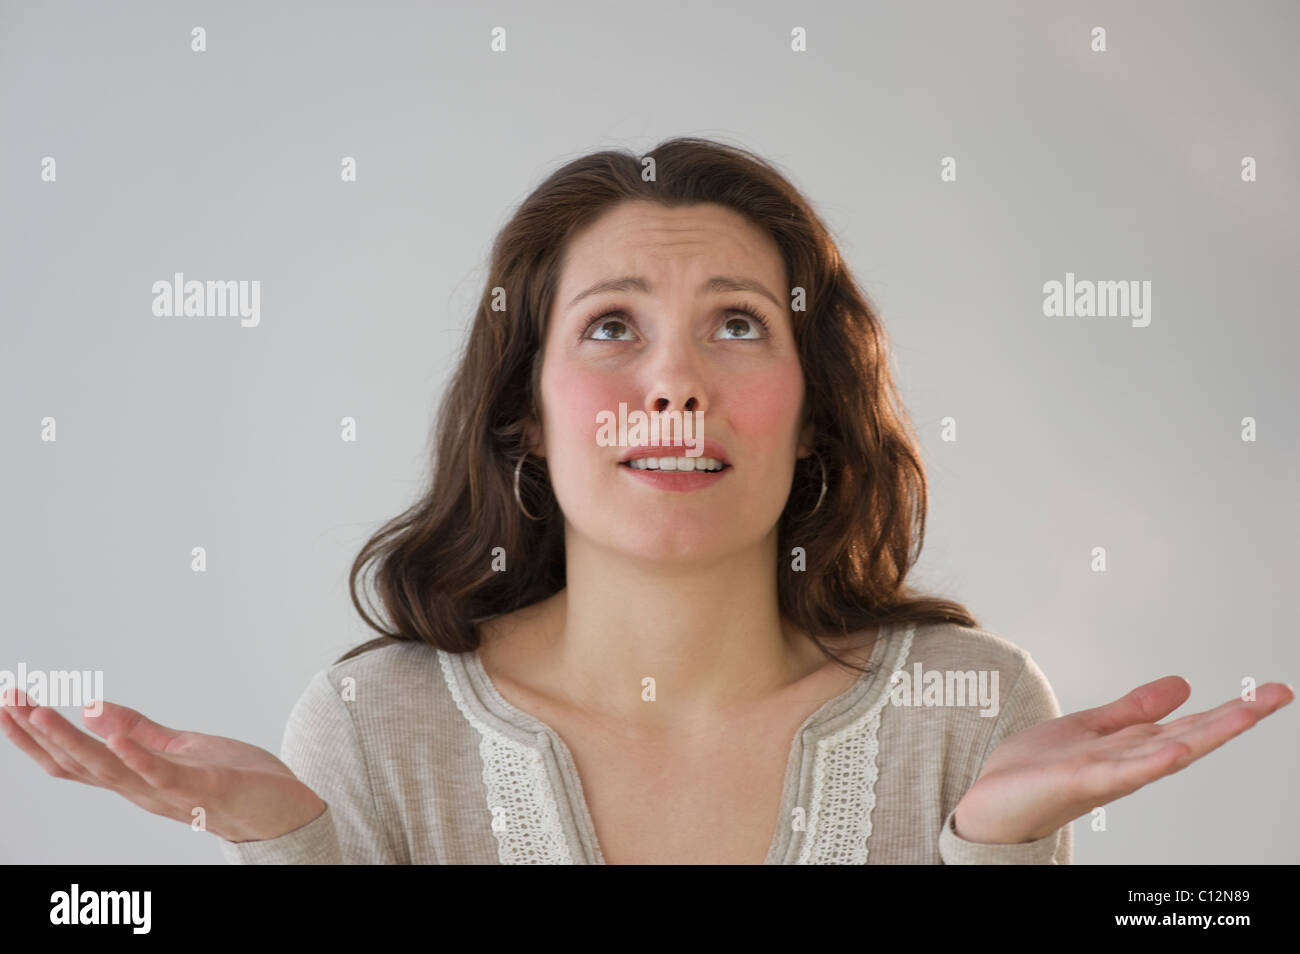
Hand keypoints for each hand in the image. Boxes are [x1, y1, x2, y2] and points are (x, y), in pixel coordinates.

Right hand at [1, 689, 325, 843]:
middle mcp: (142, 791)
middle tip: (5, 702)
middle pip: (78, 767)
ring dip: (73, 742)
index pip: (71, 762)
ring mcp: (172, 792)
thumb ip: (139, 733)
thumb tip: (95, 708)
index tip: (7, 702)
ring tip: (39, 713)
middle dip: (38, 736)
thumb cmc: (235, 781)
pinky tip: (115, 735)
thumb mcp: (180, 750)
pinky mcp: (206, 786)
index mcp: (133, 780)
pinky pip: (166, 774)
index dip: (35, 736)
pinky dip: (138, 756)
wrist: (285, 812)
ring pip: (111, 771)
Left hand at [952, 676, 1294, 844]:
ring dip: (1205, 735)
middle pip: (1190, 737)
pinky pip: (1120, 772)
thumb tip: (1183, 685)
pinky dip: (1150, 761)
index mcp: (1133, 748)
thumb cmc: (1039, 771)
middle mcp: (1129, 764)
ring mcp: (1107, 774)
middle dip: (1234, 718)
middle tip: (1280, 695)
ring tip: (1245, 715)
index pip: (1190, 725)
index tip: (1272, 691)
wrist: (992, 802)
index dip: (1230, 709)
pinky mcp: (1078, 780)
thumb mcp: (1094, 728)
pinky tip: (1177, 749)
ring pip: (1164, 753)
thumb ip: (1135, 710)